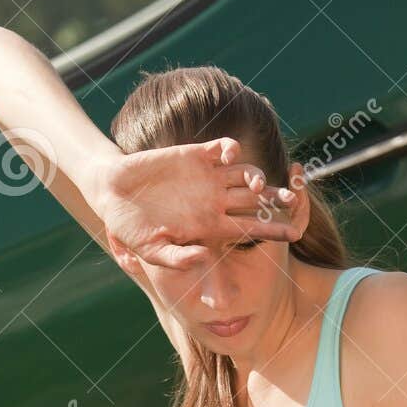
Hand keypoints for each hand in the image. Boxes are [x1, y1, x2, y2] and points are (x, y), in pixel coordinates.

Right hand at [94, 138, 306, 269]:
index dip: (274, 230)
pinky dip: (232, 149)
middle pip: (257, 200)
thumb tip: (205, 257)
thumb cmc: (130, 227)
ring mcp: (207, 176)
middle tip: (293, 200)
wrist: (112, 193)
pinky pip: (223, 149)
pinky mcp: (195, 154)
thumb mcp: (151, 251)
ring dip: (258, 176)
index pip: (250, 229)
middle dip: (277, 200)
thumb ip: (177, 258)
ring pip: (245, 174)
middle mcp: (215, 200)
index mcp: (210, 226)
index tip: (294, 233)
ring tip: (258, 183)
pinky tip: (230, 156)